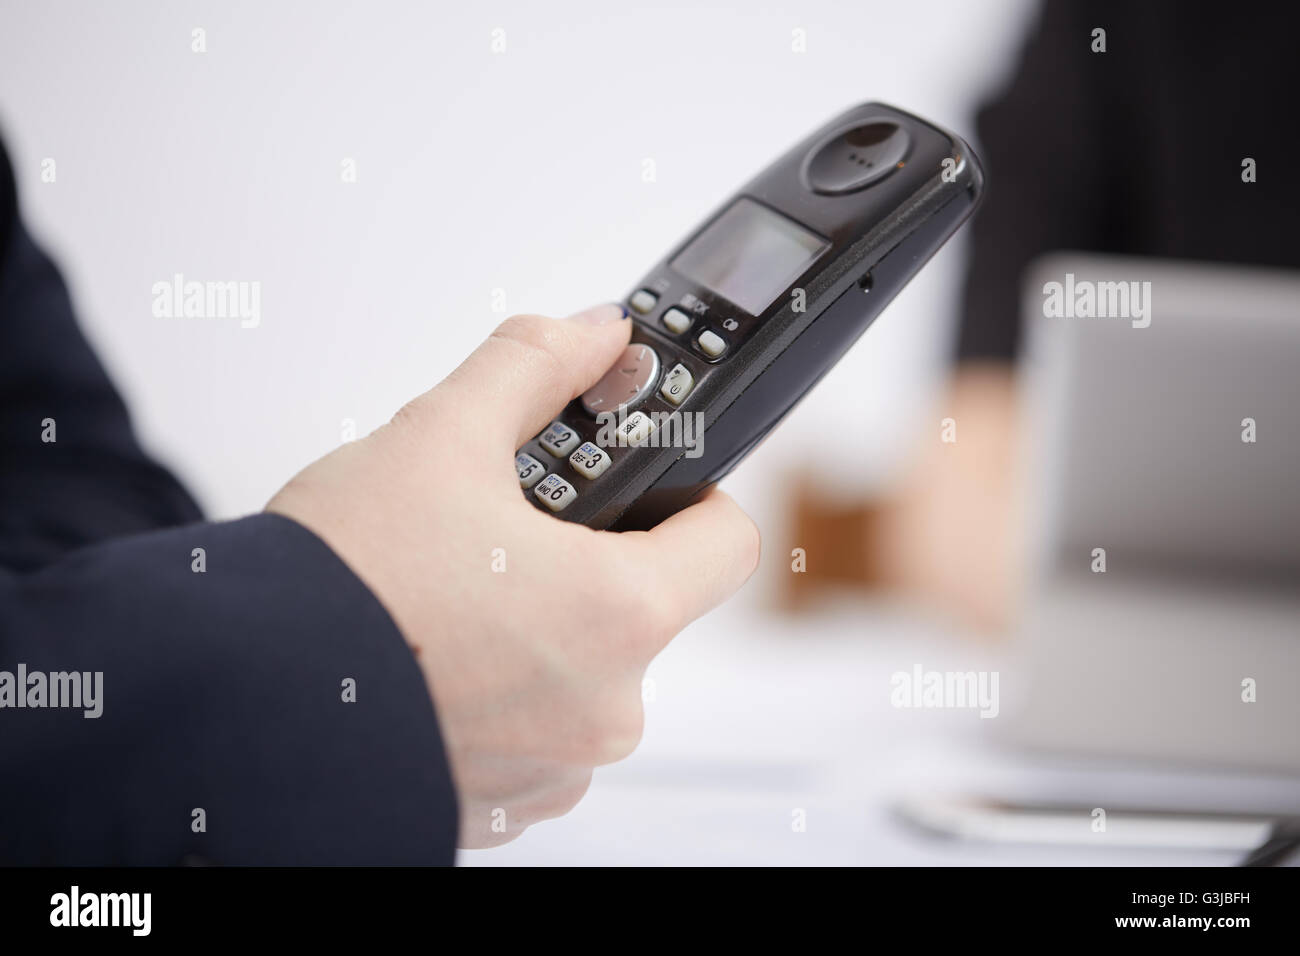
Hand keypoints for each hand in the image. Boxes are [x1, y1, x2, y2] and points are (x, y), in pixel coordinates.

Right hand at [267, 304, 760, 846]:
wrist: (230, 705)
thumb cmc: (335, 587)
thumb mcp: (437, 438)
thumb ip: (532, 368)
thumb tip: (595, 332)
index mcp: (619, 614)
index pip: (728, 542)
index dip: (694, 497)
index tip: (647, 484)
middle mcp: (605, 709)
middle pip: (646, 606)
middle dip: (587, 561)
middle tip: (508, 532)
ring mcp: (555, 769)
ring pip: (586, 672)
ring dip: (539, 630)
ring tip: (453, 598)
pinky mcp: (503, 805)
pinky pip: (534, 732)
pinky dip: (500, 694)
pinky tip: (431, 659)